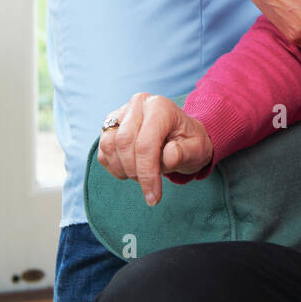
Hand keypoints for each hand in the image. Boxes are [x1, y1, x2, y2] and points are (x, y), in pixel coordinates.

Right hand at [98, 94, 213, 205]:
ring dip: (124, 169)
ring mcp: (121, 113)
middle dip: (135, 172)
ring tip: (142, 175)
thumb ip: (184, 153)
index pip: (146, 143)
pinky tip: (132, 169)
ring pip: (110, 146)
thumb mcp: (197, 149)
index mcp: (160, 107)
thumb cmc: (188, 143)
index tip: (153, 197)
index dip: (147, 174)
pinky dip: (115, 167)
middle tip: (149, 186)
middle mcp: (138, 104)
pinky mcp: (109, 126)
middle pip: (124, 143)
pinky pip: (103, 151)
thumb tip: (169, 156)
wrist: (179, 136)